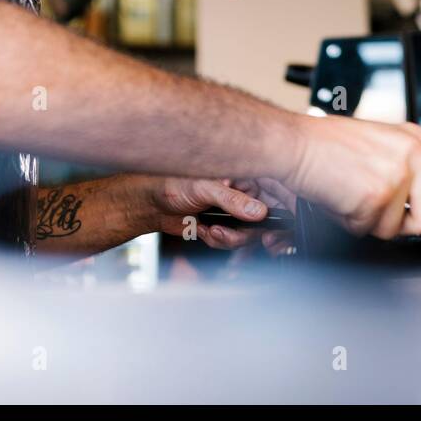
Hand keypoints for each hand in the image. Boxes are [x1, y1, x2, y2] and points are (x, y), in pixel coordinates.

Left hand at [144, 177, 269, 249]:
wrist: (151, 203)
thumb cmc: (172, 184)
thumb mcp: (205, 189)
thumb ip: (233, 201)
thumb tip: (259, 212)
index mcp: (240, 179)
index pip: (267, 198)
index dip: (269, 217)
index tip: (265, 231)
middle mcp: (239, 195)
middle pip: (258, 222)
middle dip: (241, 233)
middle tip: (223, 232)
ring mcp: (231, 212)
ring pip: (245, 235)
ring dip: (227, 238)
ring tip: (210, 231)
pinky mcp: (222, 225)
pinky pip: (230, 241)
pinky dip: (217, 241)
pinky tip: (203, 230)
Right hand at [284, 115, 420, 239]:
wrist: (295, 144)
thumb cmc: (327, 148)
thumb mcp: (377, 151)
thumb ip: (409, 177)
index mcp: (416, 141)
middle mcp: (415, 154)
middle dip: (404, 217)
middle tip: (370, 196)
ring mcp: (401, 173)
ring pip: (403, 226)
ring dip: (374, 220)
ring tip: (351, 191)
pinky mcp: (382, 193)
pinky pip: (377, 229)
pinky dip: (354, 221)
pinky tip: (342, 195)